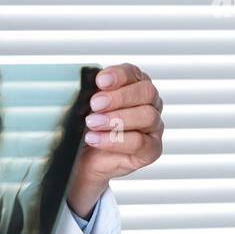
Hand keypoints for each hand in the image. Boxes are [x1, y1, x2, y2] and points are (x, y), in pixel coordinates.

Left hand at [67, 62, 164, 217]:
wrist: (81, 160)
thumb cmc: (85, 129)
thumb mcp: (83, 106)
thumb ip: (88, 93)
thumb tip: (82, 83)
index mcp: (134, 86)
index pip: (133, 73)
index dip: (118, 75)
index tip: (100, 81)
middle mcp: (149, 104)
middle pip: (146, 92)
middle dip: (118, 97)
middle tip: (94, 104)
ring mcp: (153, 127)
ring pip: (147, 116)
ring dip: (117, 119)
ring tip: (92, 123)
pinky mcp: (151, 149)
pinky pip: (140, 142)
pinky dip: (115, 140)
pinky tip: (95, 139)